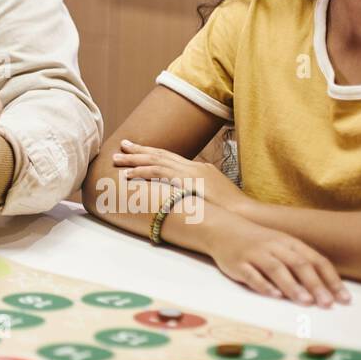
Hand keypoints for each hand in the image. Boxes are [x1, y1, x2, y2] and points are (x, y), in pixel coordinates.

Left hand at [112, 139, 250, 211]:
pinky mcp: (186, 181)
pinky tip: (128, 174)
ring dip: (134, 160)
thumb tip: (191, 192)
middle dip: (140, 151)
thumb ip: (202, 191)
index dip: (153, 153)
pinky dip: (141, 172)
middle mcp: (192, 166)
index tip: (138, 150)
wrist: (244, 213)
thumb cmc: (232, 210)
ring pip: (155, 161)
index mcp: (199, 169)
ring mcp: (189, 172)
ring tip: (117, 159)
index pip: (171, 157)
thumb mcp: (216, 195)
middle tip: (122, 146)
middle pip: (160, 155)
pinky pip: (158, 173)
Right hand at [205, 214, 349, 306]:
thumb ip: (301, 262)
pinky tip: (275, 296)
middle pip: (298, 264)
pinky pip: (252, 275)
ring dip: (292, 286)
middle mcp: (274, 246)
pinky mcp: (238, 263)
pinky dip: (264, 285)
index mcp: (289, 242)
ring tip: (306, 301)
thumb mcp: (282, 245)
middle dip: (315, 284)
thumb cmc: (258, 241)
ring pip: (277, 269)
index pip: (316, 260)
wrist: (223, 229)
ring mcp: (255, 254)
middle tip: (328, 303)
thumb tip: (326, 288)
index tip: (344, 299)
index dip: (331, 279)